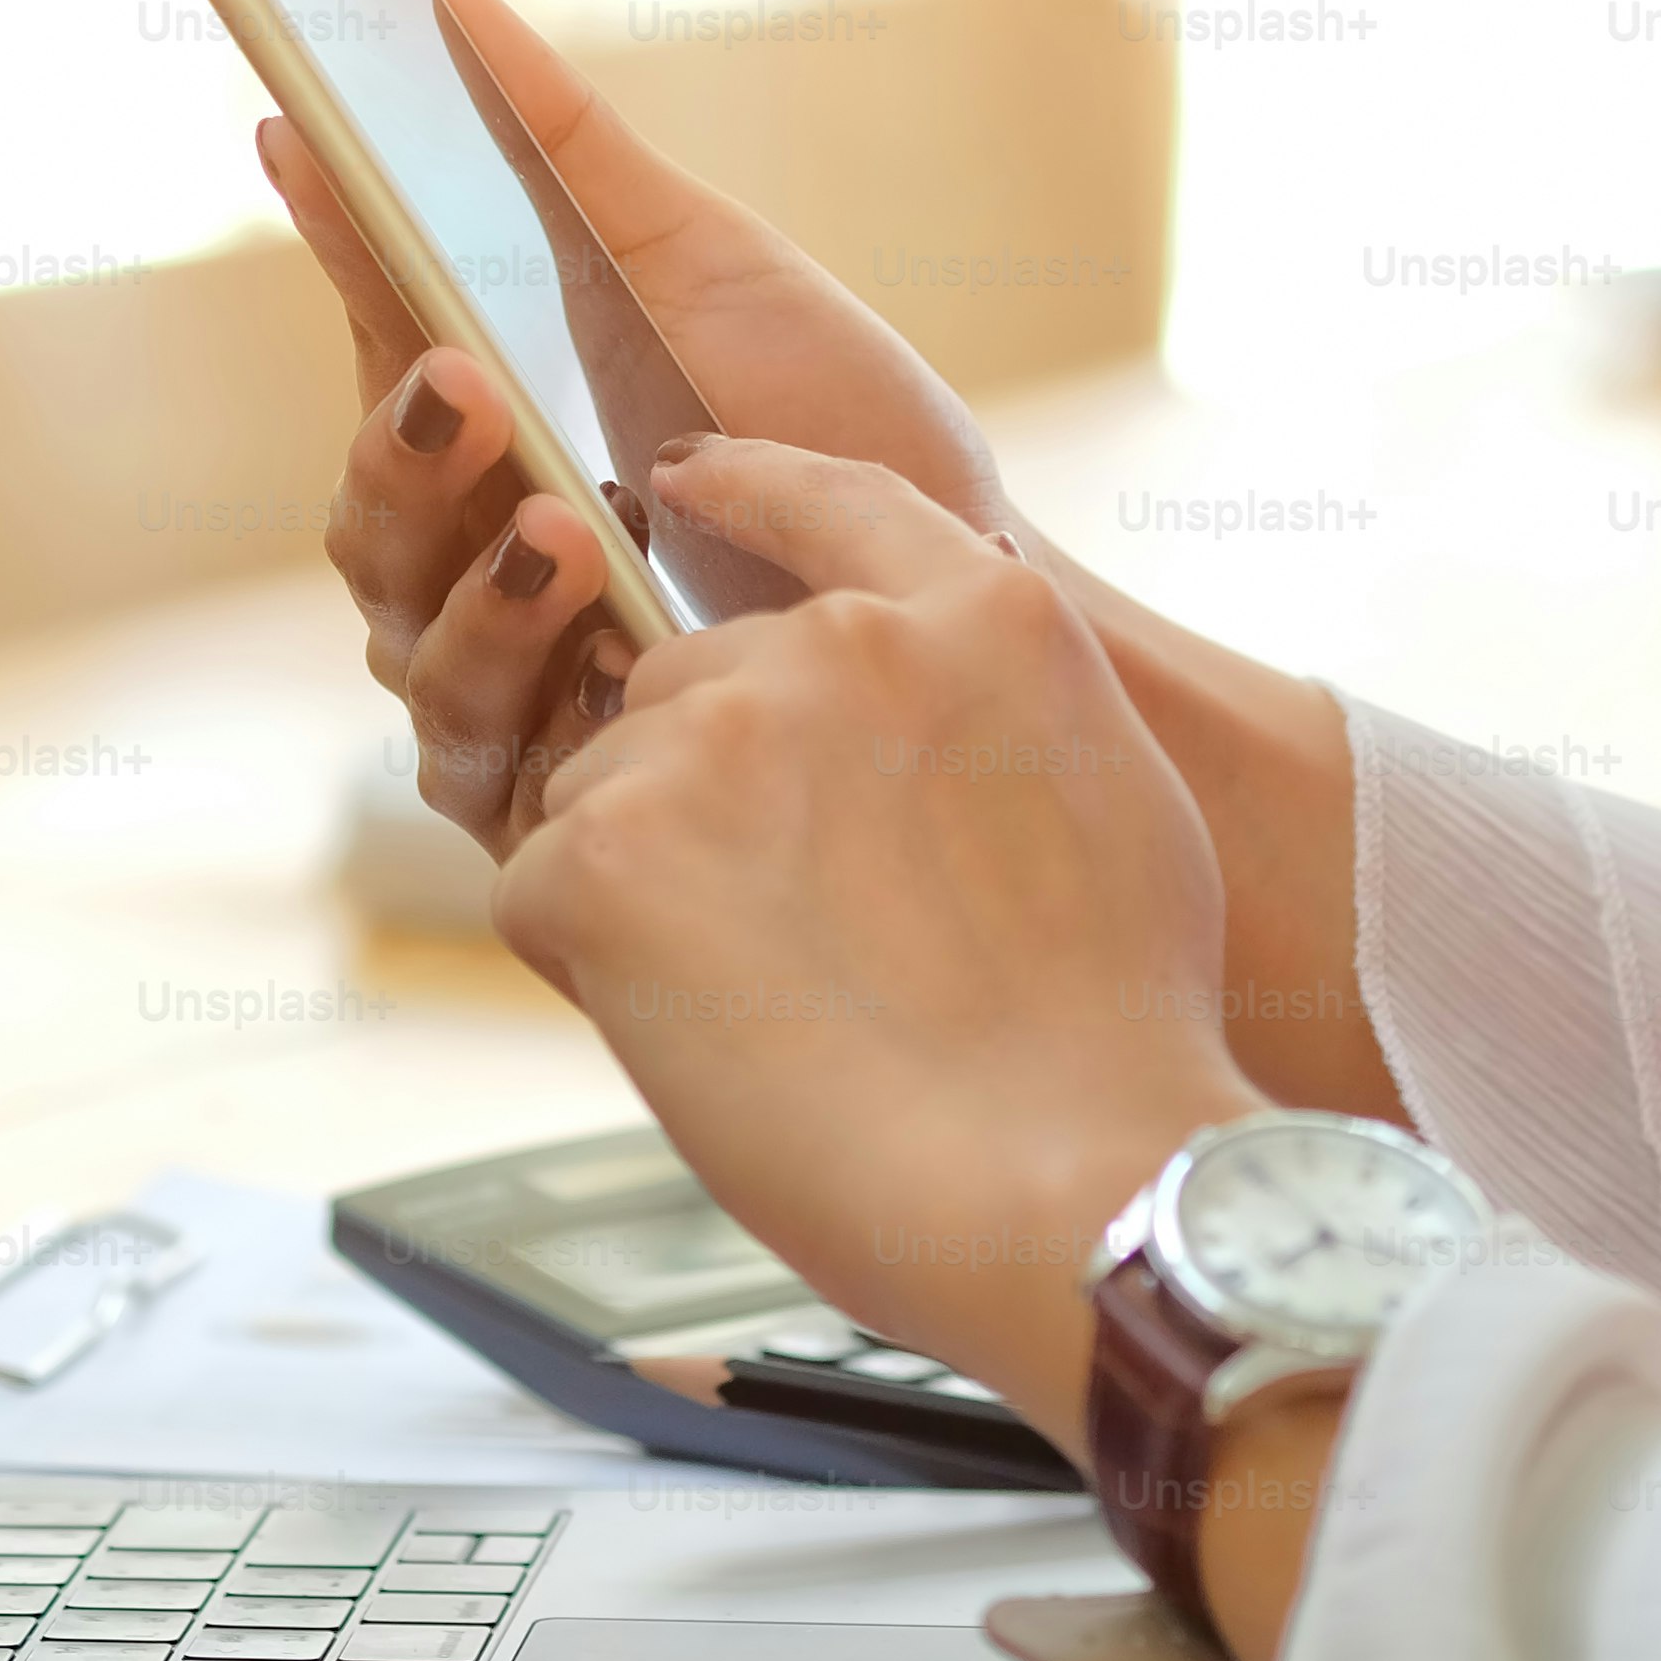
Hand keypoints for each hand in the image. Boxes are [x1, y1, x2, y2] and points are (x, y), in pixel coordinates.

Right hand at [259, 0, 1013, 853]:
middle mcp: (471, 553)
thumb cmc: (831, 419)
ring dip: (469, 583)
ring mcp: (508, 676)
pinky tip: (601, 656)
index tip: (307, 137)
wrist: (972, 585)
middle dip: (399, 450)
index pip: (373, 338)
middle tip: (465, 379)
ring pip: (409, 642)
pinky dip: (526, 699)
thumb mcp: (703, 263)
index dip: (331, 246)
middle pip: (364, 514)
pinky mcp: (560, 796)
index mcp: (487, 421)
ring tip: (565, 528)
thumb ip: (565, 148)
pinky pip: (485, 762)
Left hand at [499, 437, 1263, 1455]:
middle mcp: (844, 640)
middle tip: (804, 950)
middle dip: (708, 801)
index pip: (830, 497)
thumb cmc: (1110, 1042)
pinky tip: (711, 1038)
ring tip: (782, 1009)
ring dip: (652, 890)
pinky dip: (596, 973)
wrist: (1070, 1183)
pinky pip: (547, 890)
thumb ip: (996, 708)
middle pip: (689, 687)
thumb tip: (919, 716)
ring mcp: (719, 732)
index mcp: (983, 617)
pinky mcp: (609, 846)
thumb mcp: (1113, 797)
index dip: (742, 486)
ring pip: (609, 793)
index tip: (675, 478)